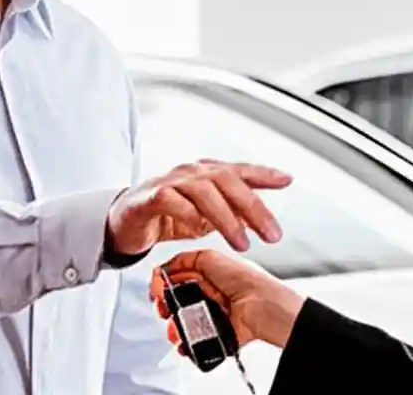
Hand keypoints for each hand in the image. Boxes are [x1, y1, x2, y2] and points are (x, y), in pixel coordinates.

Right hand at [106, 160, 292, 256]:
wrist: (126, 224)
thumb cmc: (168, 216)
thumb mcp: (207, 216)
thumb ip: (231, 212)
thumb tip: (260, 219)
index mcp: (207, 174)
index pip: (240, 170)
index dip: (263, 173)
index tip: (287, 180)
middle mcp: (192, 172)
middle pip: (228, 181)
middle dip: (253, 207)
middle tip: (272, 234)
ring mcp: (170, 182)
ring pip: (204, 191)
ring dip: (227, 218)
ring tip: (242, 242)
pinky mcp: (150, 196)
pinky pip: (171, 199)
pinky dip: (188, 213)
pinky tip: (200, 228)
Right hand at [151, 249, 306, 351]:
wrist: (263, 308)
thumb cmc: (244, 280)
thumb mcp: (209, 258)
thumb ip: (184, 260)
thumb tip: (164, 268)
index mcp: (209, 273)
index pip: (178, 278)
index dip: (163, 284)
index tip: (156, 290)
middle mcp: (212, 293)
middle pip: (178, 301)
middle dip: (166, 306)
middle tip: (163, 309)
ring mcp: (215, 314)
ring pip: (185, 322)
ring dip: (174, 327)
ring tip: (174, 329)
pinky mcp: (220, 333)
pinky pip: (198, 340)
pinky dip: (187, 343)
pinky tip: (183, 342)